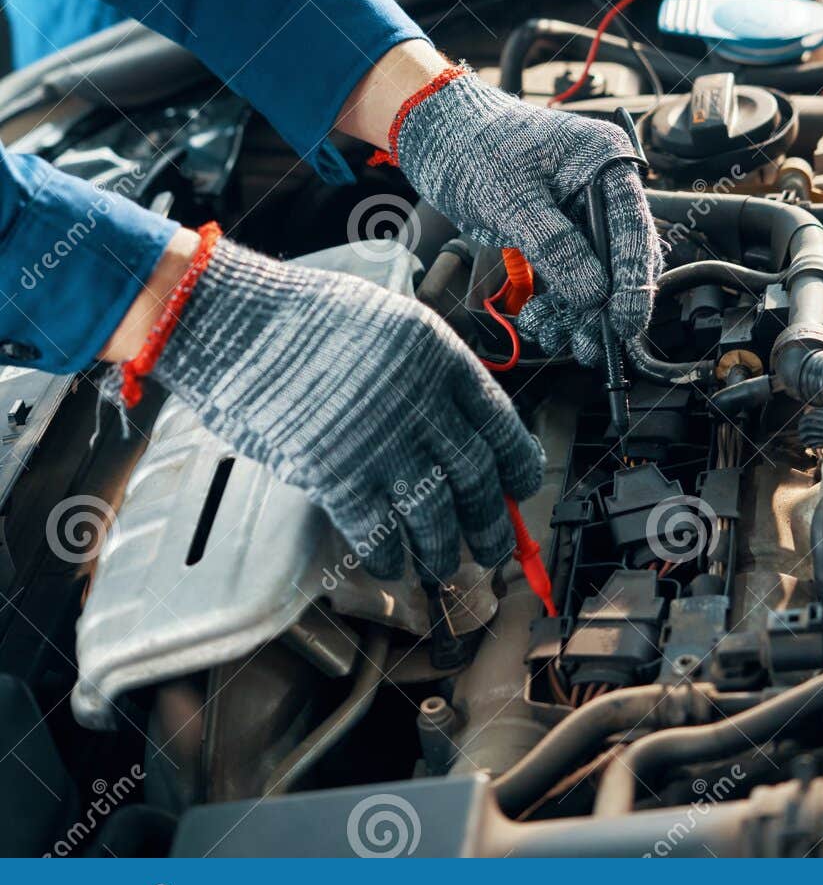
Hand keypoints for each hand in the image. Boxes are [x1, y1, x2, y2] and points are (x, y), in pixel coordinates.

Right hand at [114, 232, 543, 582]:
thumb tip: (447, 430)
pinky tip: (392, 568)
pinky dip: (388, 557)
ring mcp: (381, 441)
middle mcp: (421, 401)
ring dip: (444, 548)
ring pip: (434, 513)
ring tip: (447, 566)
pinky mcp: (337, 474)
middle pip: (475, 476)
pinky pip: (376, 531)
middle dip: (490, 520)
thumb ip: (420, 373)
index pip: (498, 421)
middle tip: (495, 545)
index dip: (516, 462)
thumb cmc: (301, 316)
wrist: (237, 322)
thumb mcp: (385, 322)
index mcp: (438, 355)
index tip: (522, 485)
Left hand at [387, 68, 662, 363]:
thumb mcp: (512, 199)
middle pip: (620, 256)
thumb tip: (593, 294)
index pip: (634, 229)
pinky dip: (559, 299)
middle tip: (591, 345)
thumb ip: (556, 246)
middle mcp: (601, 184)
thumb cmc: (471, 144)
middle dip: (604, 305)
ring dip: (578, 309)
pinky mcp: (557, 227)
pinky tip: (541, 319)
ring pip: (595, 271)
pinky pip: (569, 271)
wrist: (434, 131)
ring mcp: (579, 207)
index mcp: (605, 160)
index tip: (625, 322)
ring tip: (554, 334)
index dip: (635, 281)